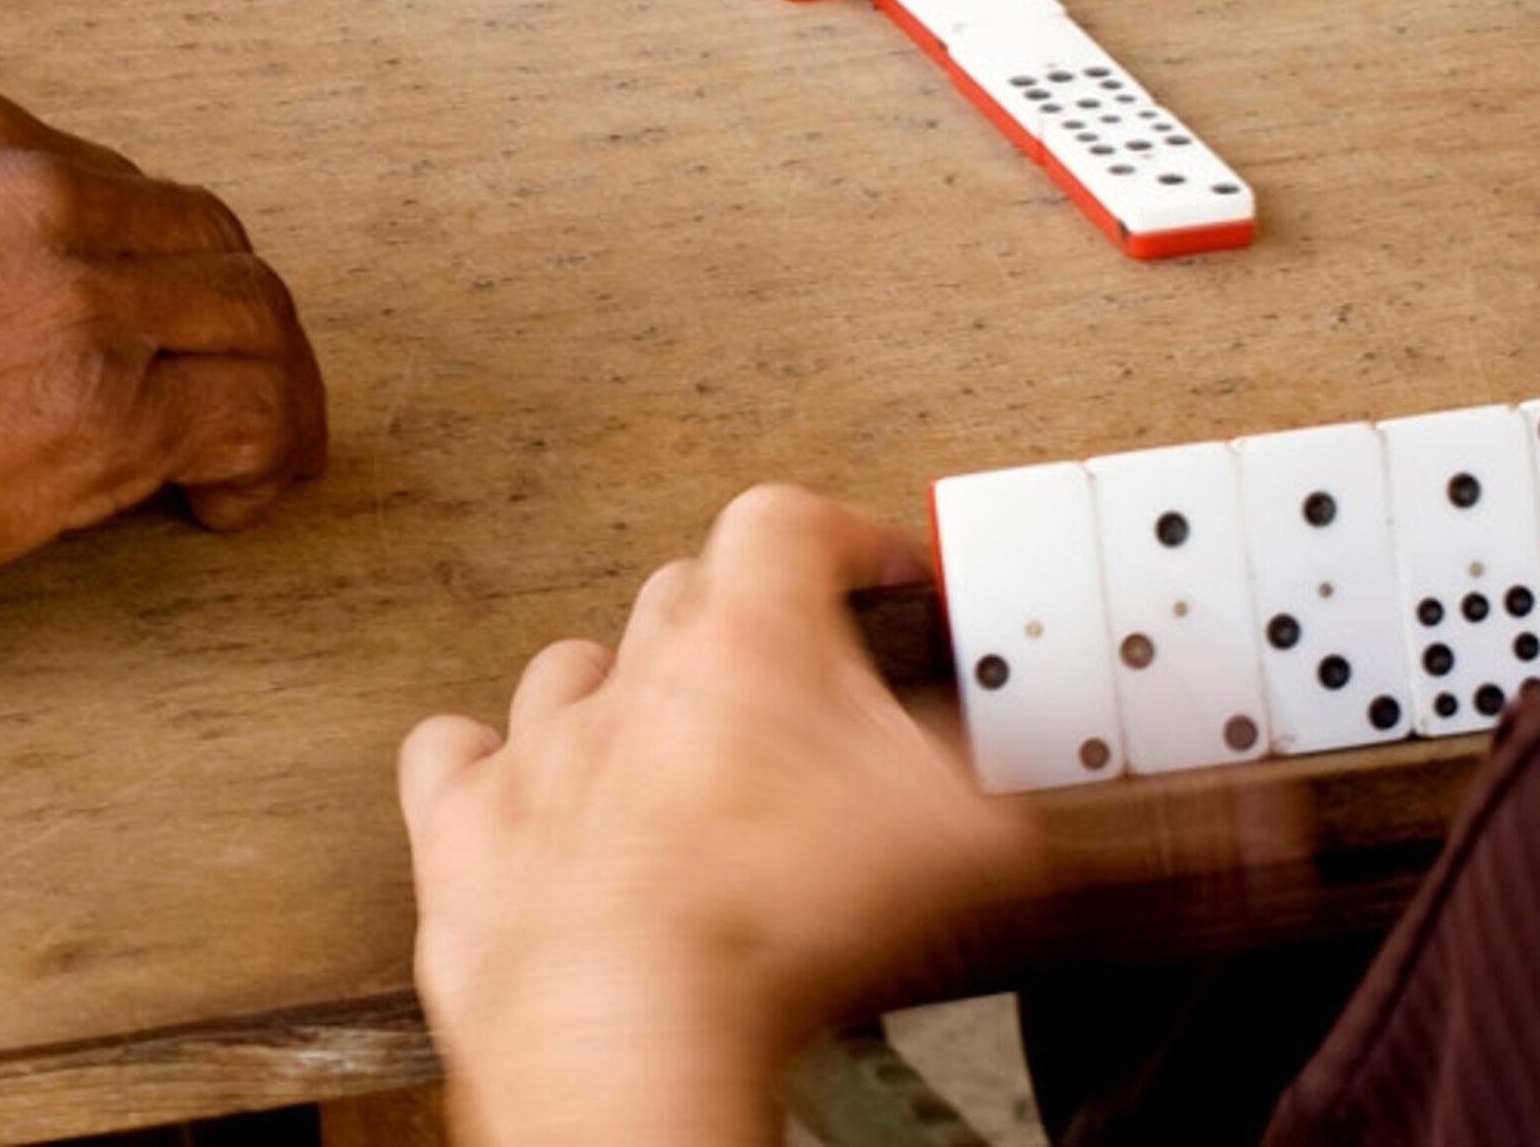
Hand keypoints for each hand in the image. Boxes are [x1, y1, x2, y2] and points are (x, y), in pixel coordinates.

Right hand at [0, 83, 325, 642]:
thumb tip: (56, 326)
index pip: (134, 192)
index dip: (165, 280)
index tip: (160, 345)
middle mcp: (38, 186)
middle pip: (214, 243)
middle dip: (236, 330)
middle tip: (234, 411)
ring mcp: (76, 289)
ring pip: (256, 320)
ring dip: (270, 396)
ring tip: (248, 467)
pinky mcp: (101, 404)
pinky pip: (252, 414)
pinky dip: (268, 459)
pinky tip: (224, 505)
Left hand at [397, 487, 1036, 1146]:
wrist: (632, 1018)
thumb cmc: (774, 930)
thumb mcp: (963, 843)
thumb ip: (1017, 792)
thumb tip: (1085, 798)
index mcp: (748, 641)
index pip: (791, 520)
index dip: (843, 536)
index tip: (876, 568)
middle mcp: (635, 674)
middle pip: (685, 591)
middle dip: (743, 621)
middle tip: (795, 683)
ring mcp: (541, 747)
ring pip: (571, 669)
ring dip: (619, 697)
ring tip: (668, 744)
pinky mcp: (469, 826)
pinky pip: (454, 755)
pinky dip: (486, 767)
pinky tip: (520, 787)